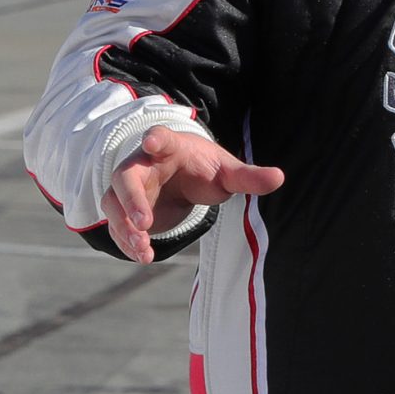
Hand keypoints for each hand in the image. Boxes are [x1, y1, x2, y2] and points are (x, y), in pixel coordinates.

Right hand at [103, 127, 284, 263]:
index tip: (151, 141)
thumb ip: (248, 176)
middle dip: (131, 199)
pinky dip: (127, 241)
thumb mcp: (227, 172)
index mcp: (170, 147)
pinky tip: (142, 255)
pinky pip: (118, 225)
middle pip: (126, 176)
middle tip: (144, 222)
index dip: (156, 139)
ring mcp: (129, 188)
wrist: (183, 180)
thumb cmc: (205, 169)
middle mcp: (142, 164)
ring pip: (115, 205)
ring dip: (125, 227)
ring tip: (144, 249)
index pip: (160, 137)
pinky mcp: (124, 211)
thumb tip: (279, 178)